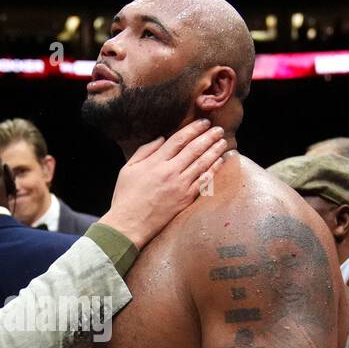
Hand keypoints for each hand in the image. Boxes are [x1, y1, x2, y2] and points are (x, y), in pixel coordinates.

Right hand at [100, 120, 229, 248]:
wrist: (129, 224)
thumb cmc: (125, 197)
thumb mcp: (127, 169)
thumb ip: (144, 151)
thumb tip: (162, 139)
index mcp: (155, 162)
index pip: (179, 140)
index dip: (193, 129)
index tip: (203, 123)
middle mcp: (170, 172)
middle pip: (194, 149)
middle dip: (209, 137)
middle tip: (219, 129)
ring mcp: (180, 186)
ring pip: (202, 164)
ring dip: (215, 151)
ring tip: (223, 142)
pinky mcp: (185, 199)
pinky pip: (204, 182)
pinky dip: (213, 170)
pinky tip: (220, 162)